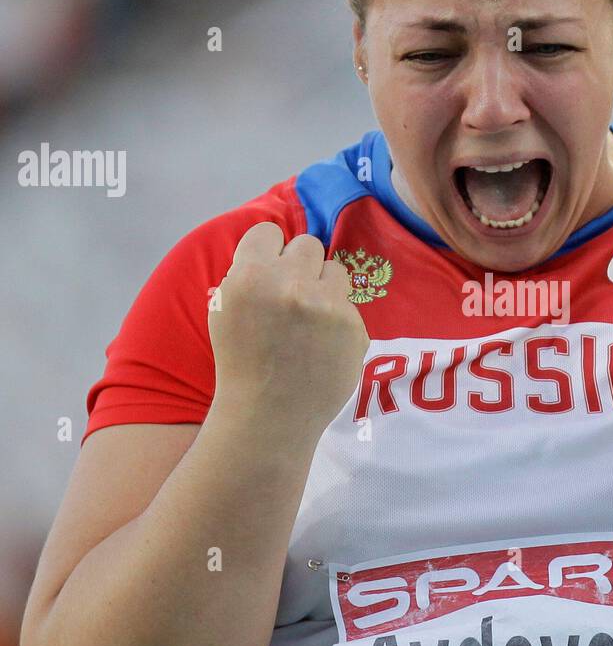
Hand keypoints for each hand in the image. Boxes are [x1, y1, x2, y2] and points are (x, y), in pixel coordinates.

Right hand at [208, 222, 369, 437]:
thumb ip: (249, 272)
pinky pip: (348, 305)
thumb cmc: (242, 360)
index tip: (268, 270)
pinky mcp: (354, 327)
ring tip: (309, 319)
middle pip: (307, 245)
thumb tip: (277, 244)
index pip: (268, 231)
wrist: (269, 414)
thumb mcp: (225, 308)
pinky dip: (337, 321)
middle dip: (299, 266)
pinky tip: (321, 344)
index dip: (268, 251)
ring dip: (323, 288)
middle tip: (291, 295)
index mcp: (251, 277)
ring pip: (335, 270)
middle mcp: (291, 285)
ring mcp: (327, 307)